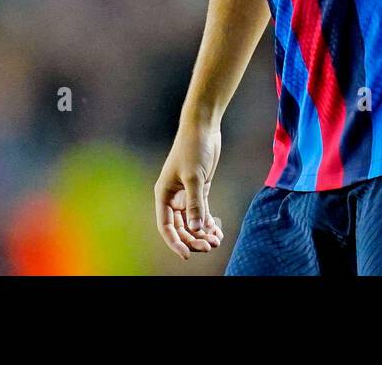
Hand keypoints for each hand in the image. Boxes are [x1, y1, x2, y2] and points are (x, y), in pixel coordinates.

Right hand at [154, 123, 224, 259]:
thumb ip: (195, 203)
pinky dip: (208, 221)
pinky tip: (216, 231)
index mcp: (164, 194)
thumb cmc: (192, 148)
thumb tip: (196, 228)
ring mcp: (186, 193)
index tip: (186, 254)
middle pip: (180, 226)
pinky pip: (201, 210)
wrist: (203, 127)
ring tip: (216, 241)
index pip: (166, 226)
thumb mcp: (194, 176)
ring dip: (202, 232)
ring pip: (192, 220)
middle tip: (208, 247)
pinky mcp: (199, 188)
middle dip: (193, 238)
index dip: (175, 242)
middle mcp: (173, 196)